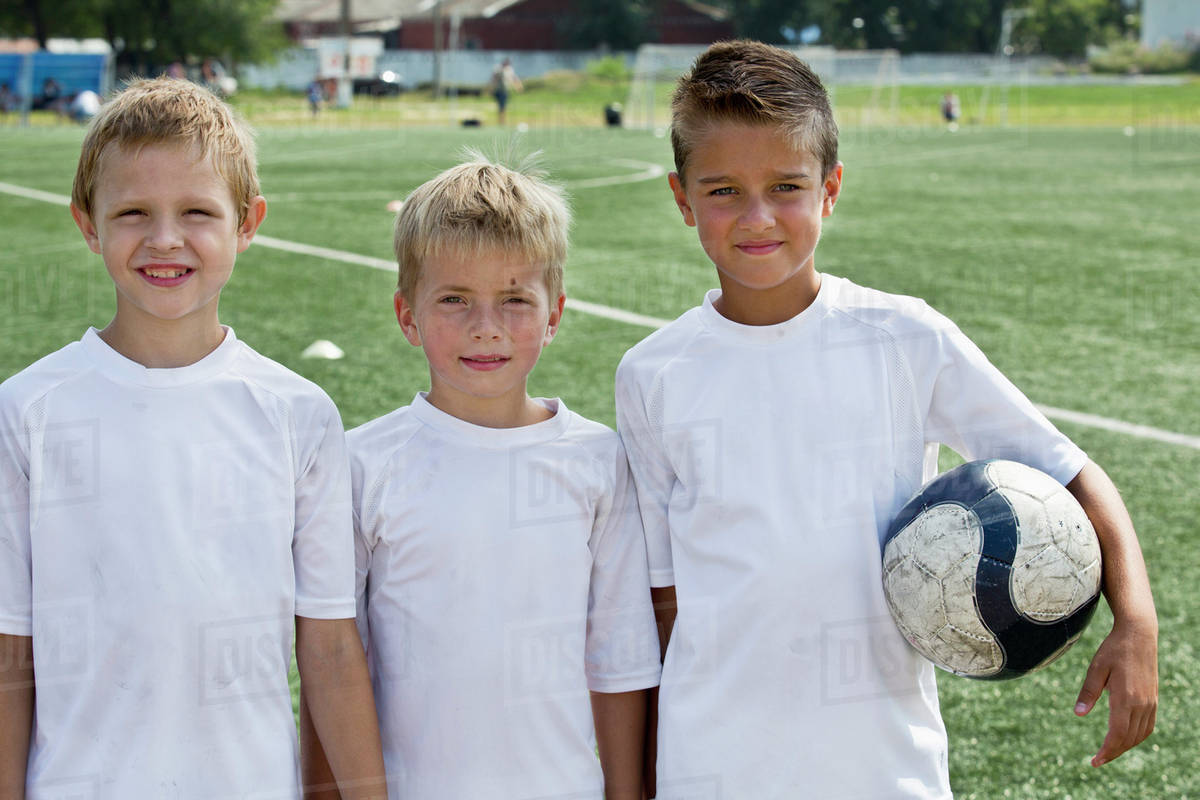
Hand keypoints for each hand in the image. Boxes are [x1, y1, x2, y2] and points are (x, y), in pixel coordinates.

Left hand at [1073, 618, 1157, 765]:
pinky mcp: (1153, 699)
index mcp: (1126, 697)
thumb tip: (1078, 714)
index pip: (1118, 734)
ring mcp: (1150, 702)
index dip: (1108, 750)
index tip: (1095, 761)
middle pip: (1129, 739)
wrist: (1139, 635)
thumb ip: (1088, 692)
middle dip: (1113, 752)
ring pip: (1140, 735)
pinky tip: (1125, 738)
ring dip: (1125, 746)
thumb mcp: (1096, 668)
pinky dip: (1137, 737)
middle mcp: (1142, 703)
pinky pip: (1148, 726)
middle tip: (1097, 760)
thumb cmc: (1113, 650)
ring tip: (1108, 751)